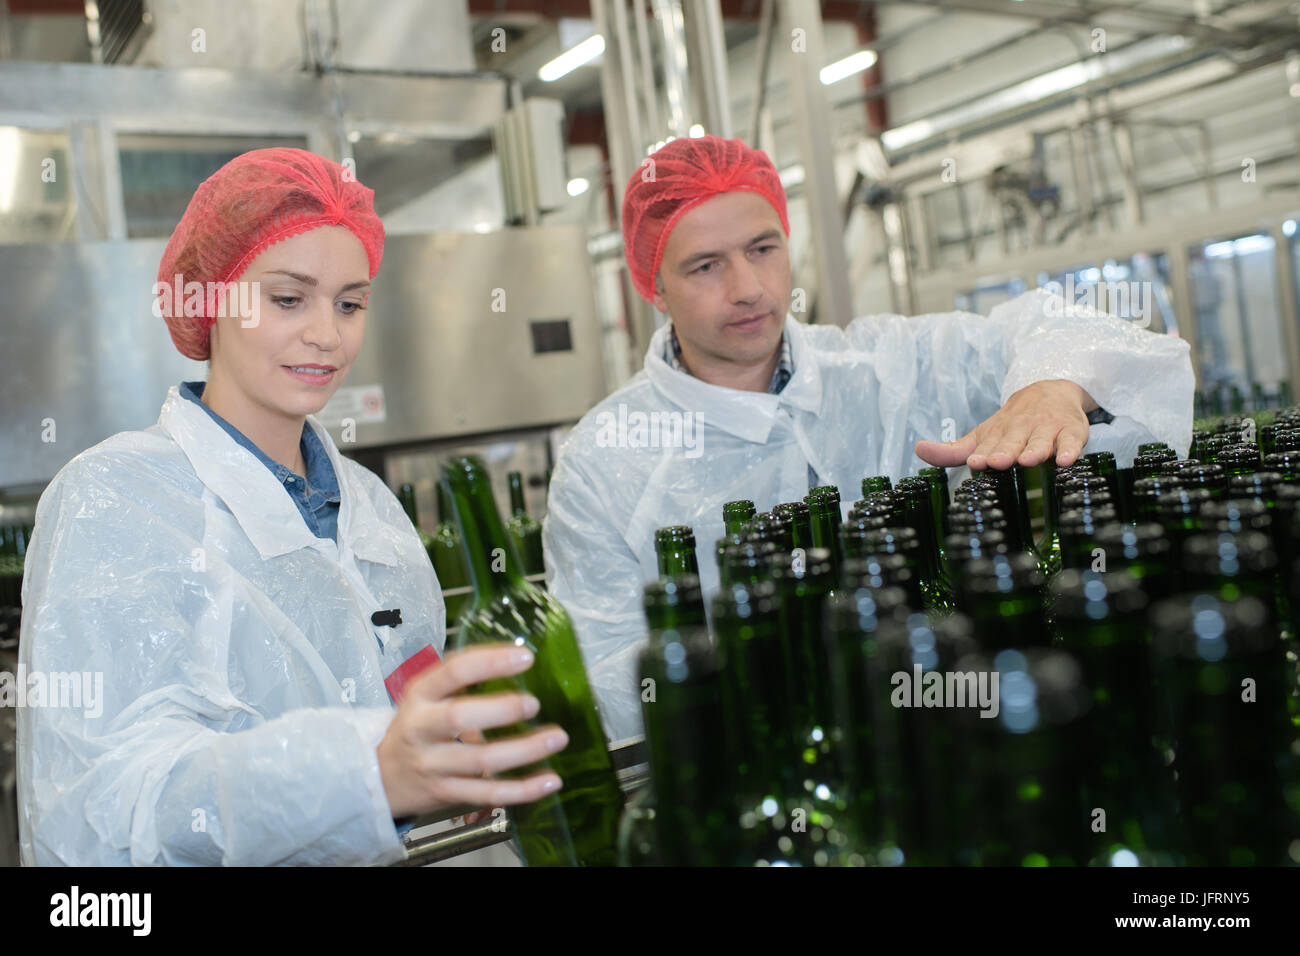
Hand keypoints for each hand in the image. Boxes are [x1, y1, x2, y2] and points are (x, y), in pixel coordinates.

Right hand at [377, 644, 567, 818]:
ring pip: (481, 761)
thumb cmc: (417, 726)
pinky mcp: (448, 794)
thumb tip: (519, 659)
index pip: (453, 672)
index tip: (526, 657)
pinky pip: (489, 794)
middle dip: (501, 709)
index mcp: (420, 695)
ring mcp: (434, 765)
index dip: (491, 662)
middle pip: (459, 718)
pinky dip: (523, 789)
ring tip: (557, 737)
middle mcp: (423, 729)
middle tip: (534, 703)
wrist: (382, 777)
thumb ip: (463, 681)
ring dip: (524, 750)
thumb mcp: (427, 696)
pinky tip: (550, 781)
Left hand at [914, 379, 1096, 469]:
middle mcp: (1021, 429)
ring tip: (1029, 460)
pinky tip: (1065, 460)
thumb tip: (918, 451)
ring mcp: (1048, 429)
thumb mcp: (981, 435)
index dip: (982, 454)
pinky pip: (1073, 441)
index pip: (988, 445)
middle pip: (1013, 442)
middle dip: (1006, 452)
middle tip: (999, 462)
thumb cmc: (1012, 423)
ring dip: (1035, 450)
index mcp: (998, 432)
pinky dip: (1070, 450)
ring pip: (1042, 441)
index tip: (976, 462)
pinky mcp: (1072, 432)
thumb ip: (953, 450)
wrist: (1050, 391)